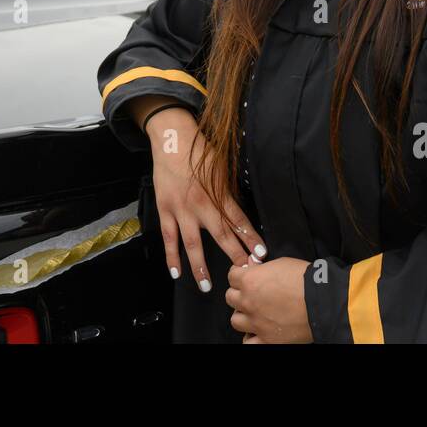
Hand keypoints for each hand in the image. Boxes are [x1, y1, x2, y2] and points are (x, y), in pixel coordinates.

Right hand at [145, 106, 266, 292]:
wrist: (172, 139)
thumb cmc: (200, 151)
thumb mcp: (221, 168)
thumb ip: (229, 192)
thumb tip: (240, 213)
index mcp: (218, 193)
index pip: (239, 221)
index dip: (250, 238)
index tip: (260, 254)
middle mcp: (201, 204)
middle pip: (221, 236)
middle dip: (234, 256)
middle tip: (244, 274)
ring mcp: (181, 209)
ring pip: (193, 244)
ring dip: (200, 267)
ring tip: (208, 286)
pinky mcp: (165, 210)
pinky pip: (169, 238)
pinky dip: (172, 256)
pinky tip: (176, 273)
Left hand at [226, 256, 312, 342]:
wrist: (322, 301)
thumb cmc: (305, 279)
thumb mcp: (280, 264)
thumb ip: (262, 269)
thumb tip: (253, 268)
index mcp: (250, 281)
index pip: (232, 276)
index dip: (239, 275)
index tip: (244, 276)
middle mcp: (248, 302)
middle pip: (230, 298)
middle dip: (239, 293)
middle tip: (250, 293)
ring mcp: (256, 323)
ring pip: (235, 320)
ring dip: (242, 315)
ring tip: (253, 313)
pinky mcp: (267, 340)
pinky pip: (248, 343)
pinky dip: (250, 338)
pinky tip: (256, 332)